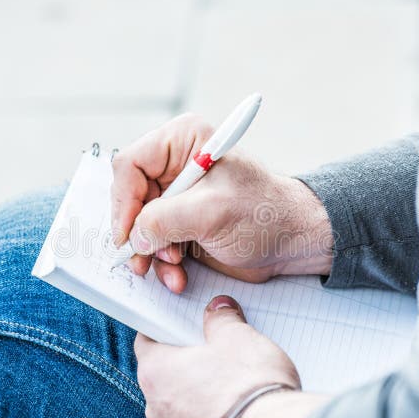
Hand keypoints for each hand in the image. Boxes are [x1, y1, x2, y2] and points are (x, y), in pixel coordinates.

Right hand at [111, 113, 333, 292]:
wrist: (294, 241)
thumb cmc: (266, 213)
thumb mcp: (212, 213)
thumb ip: (165, 220)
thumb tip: (133, 236)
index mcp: (182, 142)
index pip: (130, 165)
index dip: (123, 202)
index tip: (127, 235)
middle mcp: (175, 166)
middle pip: (130, 198)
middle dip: (137, 233)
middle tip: (141, 260)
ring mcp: (176, 197)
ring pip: (139, 226)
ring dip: (150, 254)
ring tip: (171, 270)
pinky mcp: (181, 223)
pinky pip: (154, 243)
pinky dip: (161, 263)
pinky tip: (177, 275)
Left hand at [134, 295, 300, 417]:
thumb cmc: (247, 385)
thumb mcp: (238, 337)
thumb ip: (222, 319)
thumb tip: (219, 309)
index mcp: (155, 371)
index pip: (147, 340)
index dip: (166, 327)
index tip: (182, 321)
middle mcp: (156, 406)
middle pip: (165, 372)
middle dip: (187, 359)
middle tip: (214, 345)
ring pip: (181, 401)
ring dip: (200, 389)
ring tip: (232, 377)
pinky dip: (212, 415)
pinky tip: (236, 406)